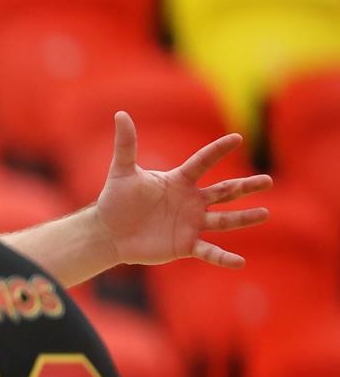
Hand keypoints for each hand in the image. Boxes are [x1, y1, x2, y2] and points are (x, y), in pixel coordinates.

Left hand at [93, 111, 272, 269]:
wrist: (108, 232)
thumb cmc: (115, 199)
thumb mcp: (122, 171)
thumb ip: (126, 144)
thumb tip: (120, 113)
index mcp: (179, 181)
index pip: (203, 162)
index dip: (218, 150)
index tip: (237, 138)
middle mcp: (191, 201)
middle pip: (224, 192)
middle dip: (246, 187)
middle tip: (268, 181)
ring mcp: (191, 223)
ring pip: (224, 220)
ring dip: (244, 218)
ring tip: (265, 214)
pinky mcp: (185, 245)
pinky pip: (208, 251)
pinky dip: (223, 257)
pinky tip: (239, 262)